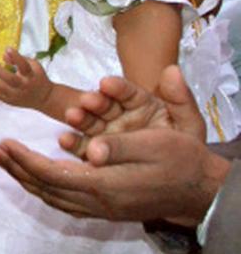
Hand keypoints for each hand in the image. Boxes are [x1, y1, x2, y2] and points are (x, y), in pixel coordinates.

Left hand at [0, 48, 52, 109]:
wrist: (44, 98)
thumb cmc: (37, 79)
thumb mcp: (34, 66)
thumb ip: (19, 60)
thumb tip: (5, 54)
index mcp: (31, 76)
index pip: (24, 66)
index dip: (16, 57)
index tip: (8, 49)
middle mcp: (23, 86)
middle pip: (10, 79)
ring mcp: (15, 95)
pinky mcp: (9, 100)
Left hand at [0, 66, 227, 224]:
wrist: (200, 192)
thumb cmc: (179, 161)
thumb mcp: (154, 145)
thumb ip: (119, 147)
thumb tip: (90, 150)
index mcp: (104, 185)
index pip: (51, 173)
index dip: (24, 159)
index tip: (3, 143)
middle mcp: (96, 202)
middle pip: (44, 187)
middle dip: (15, 167)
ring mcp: (99, 209)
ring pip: (50, 196)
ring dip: (24, 177)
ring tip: (4, 160)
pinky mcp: (104, 210)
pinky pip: (62, 201)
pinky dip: (42, 187)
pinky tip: (33, 177)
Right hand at [62, 66, 203, 144]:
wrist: (182, 182)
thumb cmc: (187, 150)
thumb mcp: (188, 124)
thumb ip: (180, 98)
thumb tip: (172, 70)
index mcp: (141, 105)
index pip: (127, 92)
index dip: (117, 88)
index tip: (106, 83)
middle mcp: (120, 117)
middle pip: (104, 106)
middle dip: (93, 102)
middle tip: (86, 101)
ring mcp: (106, 134)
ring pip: (90, 122)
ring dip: (79, 118)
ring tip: (72, 116)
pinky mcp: (94, 152)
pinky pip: (82, 146)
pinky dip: (73, 142)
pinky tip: (65, 140)